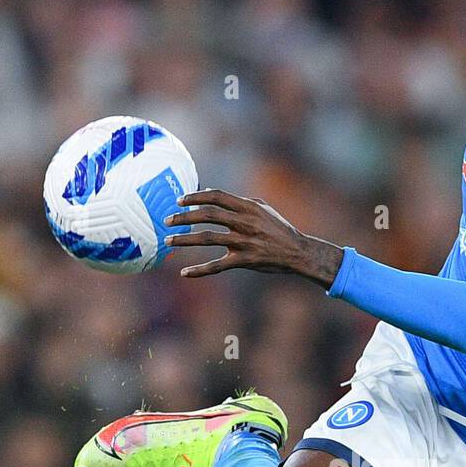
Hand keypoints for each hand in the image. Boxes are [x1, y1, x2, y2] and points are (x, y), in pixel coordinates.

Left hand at [164, 189, 343, 284]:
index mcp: (248, 206)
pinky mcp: (245, 260)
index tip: (180, 201)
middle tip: (167, 220)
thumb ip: (238, 201)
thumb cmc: (278, 228)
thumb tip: (211, 193)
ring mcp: (245, 242)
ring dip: (185, 239)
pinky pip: (218, 266)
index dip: (195, 197)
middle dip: (184, 217)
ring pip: (208, 238)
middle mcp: (244, 222)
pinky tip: (185, 273)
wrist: (298, 252)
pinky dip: (200, 270)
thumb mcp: (262, 208)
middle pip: (208, 215)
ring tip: (168, 240)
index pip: (216, 196)